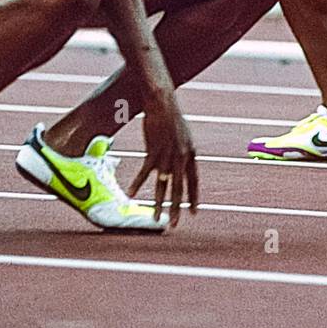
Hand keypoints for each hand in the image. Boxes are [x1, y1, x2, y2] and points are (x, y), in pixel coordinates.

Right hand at [128, 90, 197, 228]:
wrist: (162, 103)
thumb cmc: (171, 117)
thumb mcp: (183, 136)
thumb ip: (182, 154)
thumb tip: (178, 168)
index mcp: (191, 154)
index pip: (194, 182)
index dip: (193, 198)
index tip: (194, 213)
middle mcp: (181, 157)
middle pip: (179, 188)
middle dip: (177, 208)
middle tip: (175, 224)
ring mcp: (167, 155)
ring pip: (162, 185)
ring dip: (158, 203)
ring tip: (156, 218)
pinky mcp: (153, 151)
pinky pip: (145, 172)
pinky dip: (137, 183)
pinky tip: (132, 194)